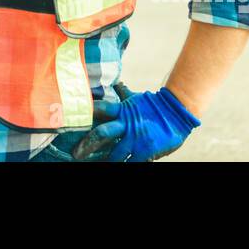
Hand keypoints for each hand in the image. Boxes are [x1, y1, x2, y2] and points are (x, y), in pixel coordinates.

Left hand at [71, 86, 200, 161]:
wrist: (178, 113)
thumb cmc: (155, 105)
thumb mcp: (137, 97)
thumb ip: (124, 93)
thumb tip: (116, 82)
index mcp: (122, 110)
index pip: (100, 109)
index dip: (86, 113)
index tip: (70, 119)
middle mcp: (126, 124)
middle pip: (101, 134)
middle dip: (86, 144)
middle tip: (75, 154)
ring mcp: (136, 138)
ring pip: (114, 153)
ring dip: (104, 161)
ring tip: (93, 164)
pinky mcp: (145, 150)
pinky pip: (131, 162)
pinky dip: (124, 165)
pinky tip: (118, 166)